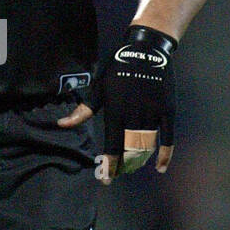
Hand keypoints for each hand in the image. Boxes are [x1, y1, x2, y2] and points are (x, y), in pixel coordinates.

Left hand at [58, 25, 175, 183]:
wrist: (146, 50)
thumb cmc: (118, 69)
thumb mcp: (99, 88)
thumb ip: (83, 111)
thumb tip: (61, 124)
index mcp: (115, 112)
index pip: (111, 146)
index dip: (109, 165)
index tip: (106, 179)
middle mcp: (133, 116)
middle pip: (129, 150)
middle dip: (124, 166)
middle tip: (118, 174)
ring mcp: (152, 114)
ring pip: (146, 146)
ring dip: (140, 160)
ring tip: (132, 167)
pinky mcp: (166, 110)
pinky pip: (168, 138)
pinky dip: (165, 154)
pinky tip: (160, 167)